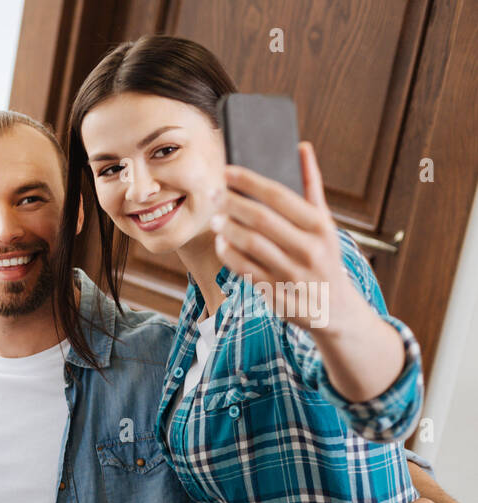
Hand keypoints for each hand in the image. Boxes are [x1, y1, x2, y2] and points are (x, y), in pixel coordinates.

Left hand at [211, 143, 362, 329]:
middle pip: (261, 219)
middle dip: (232, 203)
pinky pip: (244, 269)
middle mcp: (309, 250)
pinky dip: (228, 253)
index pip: (280, 196)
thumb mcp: (325, 223)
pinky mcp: (276, 294)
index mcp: (321, 227)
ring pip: (250, 245)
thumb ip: (312, 186)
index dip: (250, 182)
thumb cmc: (324, 256)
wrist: (335, 308)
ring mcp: (291, 273)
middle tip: (214, 194)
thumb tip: (302, 147)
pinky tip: (222, 242)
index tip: (228, 171)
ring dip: (227, 228)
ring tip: (215, 218)